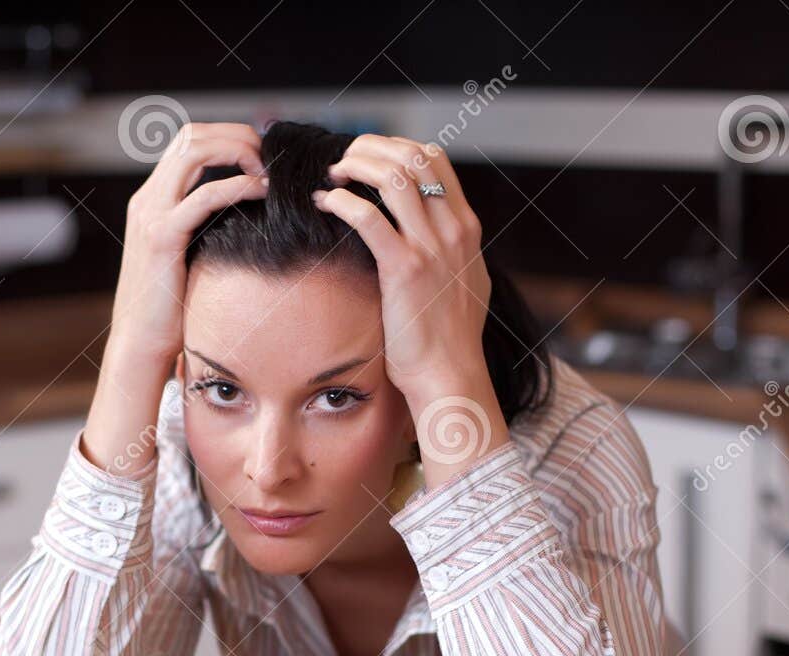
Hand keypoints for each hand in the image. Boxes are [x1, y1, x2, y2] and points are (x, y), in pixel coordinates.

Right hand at [84, 123, 267, 475]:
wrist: (140, 344)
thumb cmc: (171, 308)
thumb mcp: (191, 257)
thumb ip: (207, 230)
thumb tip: (250, 218)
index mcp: (153, 200)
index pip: (189, 142)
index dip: (228, 137)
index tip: (262, 158)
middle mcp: (148, 199)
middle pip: (192, 135)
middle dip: (237, 136)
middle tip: (271, 159)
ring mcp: (151, 214)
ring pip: (194, 151)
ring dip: (237, 151)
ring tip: (267, 172)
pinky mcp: (162, 237)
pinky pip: (204, 195)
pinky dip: (237, 186)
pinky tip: (262, 194)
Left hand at [313, 136, 507, 480]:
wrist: (449, 375)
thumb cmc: (448, 337)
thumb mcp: (462, 281)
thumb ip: (448, 249)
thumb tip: (427, 231)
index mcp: (465, 227)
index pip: (435, 158)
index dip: (395, 146)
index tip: (367, 157)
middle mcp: (452, 229)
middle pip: (412, 156)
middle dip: (371, 147)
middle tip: (342, 161)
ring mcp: (431, 247)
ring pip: (393, 176)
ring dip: (355, 166)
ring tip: (331, 176)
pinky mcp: (404, 268)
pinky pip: (368, 217)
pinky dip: (340, 201)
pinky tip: (323, 203)